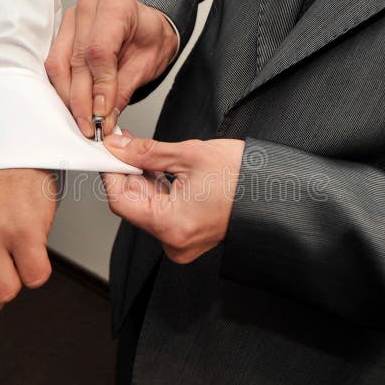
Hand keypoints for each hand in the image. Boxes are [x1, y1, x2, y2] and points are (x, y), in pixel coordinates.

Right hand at [45, 0, 177, 136]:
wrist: (148, 28)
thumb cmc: (151, 38)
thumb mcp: (148, 64)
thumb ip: (123, 89)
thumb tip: (104, 116)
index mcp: (116, 5)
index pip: (98, 51)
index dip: (99, 86)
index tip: (102, 114)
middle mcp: (89, 6)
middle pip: (75, 59)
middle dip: (81, 99)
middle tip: (90, 126)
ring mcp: (71, 18)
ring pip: (58, 64)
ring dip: (68, 96)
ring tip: (82, 120)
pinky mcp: (62, 33)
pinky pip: (55, 63)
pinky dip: (64, 87)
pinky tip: (74, 105)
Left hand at [102, 133, 243, 263]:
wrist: (278, 193)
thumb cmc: (245, 178)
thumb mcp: (190, 154)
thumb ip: (147, 152)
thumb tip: (119, 147)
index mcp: (172, 225)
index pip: (121, 200)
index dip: (111, 171)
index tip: (107, 151)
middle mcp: (174, 241)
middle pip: (133, 204)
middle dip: (127, 172)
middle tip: (125, 143)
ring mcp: (182, 241)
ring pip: (147, 206)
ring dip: (143, 179)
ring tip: (148, 153)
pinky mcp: (188, 236)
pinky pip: (163, 212)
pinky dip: (159, 190)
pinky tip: (161, 170)